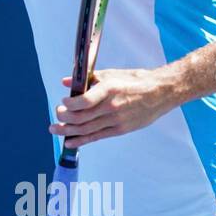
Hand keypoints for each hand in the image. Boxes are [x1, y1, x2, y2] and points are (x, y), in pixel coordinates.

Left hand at [48, 67, 176, 149]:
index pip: (84, 101)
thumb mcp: (111, 74)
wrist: (160, 92)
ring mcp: (117, 120)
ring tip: (55, 129)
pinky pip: (97, 137)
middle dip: (64, 118)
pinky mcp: (121, 129)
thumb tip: (67, 82)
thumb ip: (88, 79)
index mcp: (109, 89)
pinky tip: (69, 141)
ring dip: (67, 131)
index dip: (70, 104)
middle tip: (56, 115)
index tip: (63, 102)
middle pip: (82, 117)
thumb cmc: (136, 81)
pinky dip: (81, 140)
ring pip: (86, 129)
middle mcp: (112, 106)